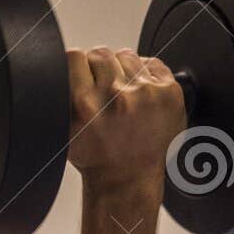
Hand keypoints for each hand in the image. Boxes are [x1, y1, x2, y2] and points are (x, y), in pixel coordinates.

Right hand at [66, 48, 185, 194]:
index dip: (77, 67)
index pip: (74, 57)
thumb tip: (67, 66)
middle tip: (102, 94)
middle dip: (99, 70)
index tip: (81, 78)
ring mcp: (146, 93)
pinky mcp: (169, 92)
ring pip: (126, 55)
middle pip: (101, 53)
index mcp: (84, 105)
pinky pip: (152, 63)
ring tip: (122, 98)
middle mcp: (115, 97)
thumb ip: (64, 96)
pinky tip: (140, 98)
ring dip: (122, 72)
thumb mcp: (66, 131)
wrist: (128, 181)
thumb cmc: (97, 160)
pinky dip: (145, 76)